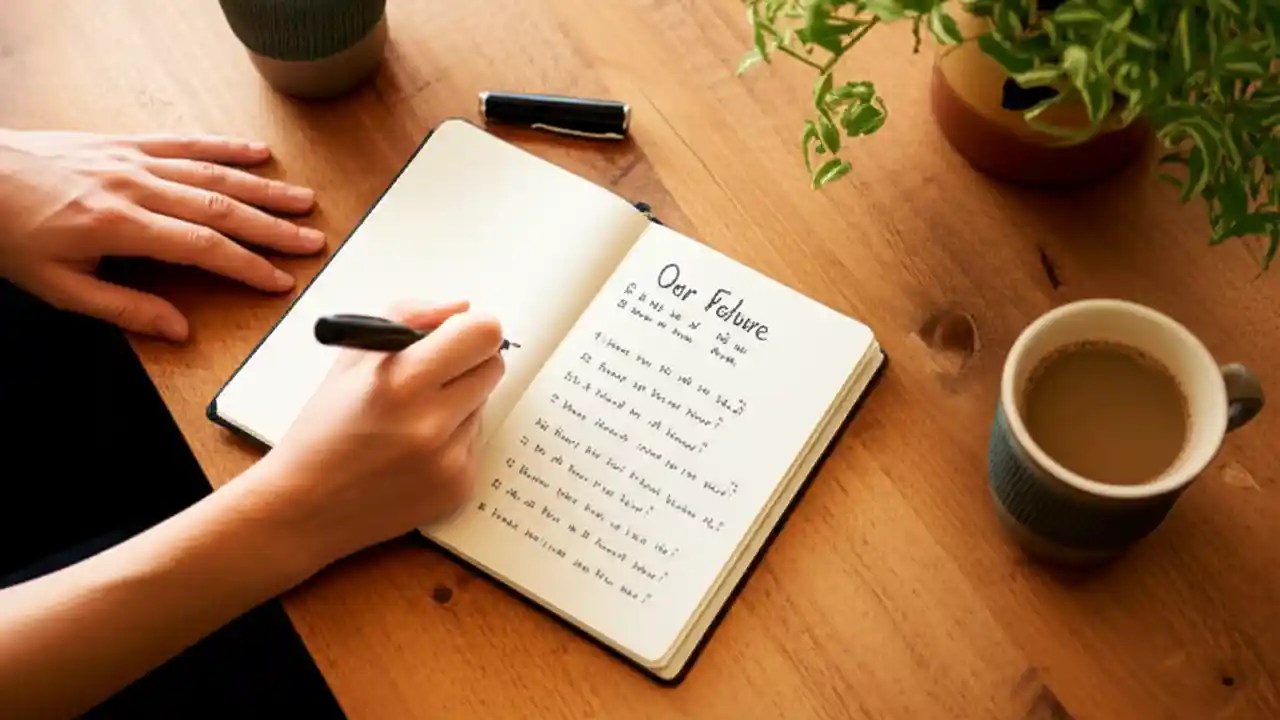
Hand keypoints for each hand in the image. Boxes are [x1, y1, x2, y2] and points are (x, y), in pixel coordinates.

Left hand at [0, 128, 323, 340]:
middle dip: (272, 228)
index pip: (203, 247)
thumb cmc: (11, 232)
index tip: (280, 280)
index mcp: (121, 225)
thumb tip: (176, 330)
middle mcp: (136, 187)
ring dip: (263, 189)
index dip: (248, 266)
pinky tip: (257, 154)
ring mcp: (135, 160)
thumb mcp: (60, 287)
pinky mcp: (126, 143)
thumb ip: (124, 309)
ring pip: (213, 174)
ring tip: (303, 202)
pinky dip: (225, 148)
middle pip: (220, 208)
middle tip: (312, 241)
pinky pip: (185, 143)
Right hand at [248, 300, 505, 568]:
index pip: (482, 334)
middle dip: (469, 363)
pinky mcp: (458, 488)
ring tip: (411, 421)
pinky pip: (477, 443)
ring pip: (485, 405)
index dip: (473, 329)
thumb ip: (410, 317)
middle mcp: (429, 423)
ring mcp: (448, 460)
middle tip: (435, 375)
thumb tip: (463, 308)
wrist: (304, 508)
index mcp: (399, 380)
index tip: (459, 336)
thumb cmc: (325, 427)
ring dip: (459, 404)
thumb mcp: (352, 357)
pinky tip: (414, 453)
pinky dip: (453, 441)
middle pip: (494, 366)